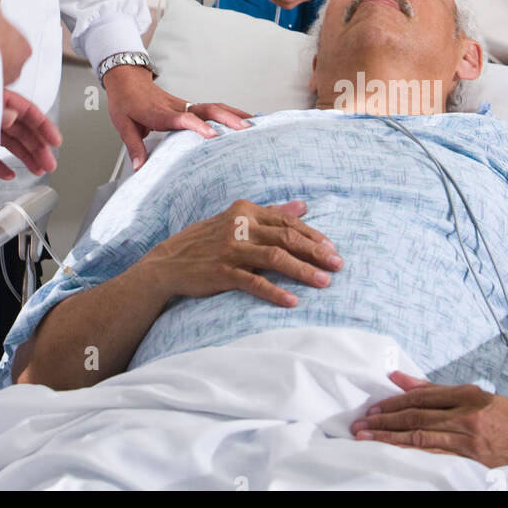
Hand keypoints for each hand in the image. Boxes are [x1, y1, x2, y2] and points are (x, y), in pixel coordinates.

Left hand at [0, 89, 61, 179]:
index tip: (56, 141)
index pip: (27, 111)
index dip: (44, 126)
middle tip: (50, 163)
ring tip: (38, 170)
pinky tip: (9, 174)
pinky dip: (0, 167)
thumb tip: (12, 116)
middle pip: (22, 130)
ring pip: (10, 144)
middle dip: (39, 148)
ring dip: (26, 157)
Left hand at [102, 65, 251, 170]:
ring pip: (213, 107)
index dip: (197, 126)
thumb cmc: (125, 102)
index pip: (182, 118)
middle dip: (227, 119)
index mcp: (160, 113)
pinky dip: (230, 113)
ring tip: (255, 124)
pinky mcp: (189, 107)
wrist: (127, 81)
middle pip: (206, 109)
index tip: (212, 135)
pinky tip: (245, 119)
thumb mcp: (122, 124)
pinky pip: (212, 109)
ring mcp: (185, 106)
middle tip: (246, 129)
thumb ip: (134, 146)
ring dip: (234, 114)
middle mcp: (177, 107)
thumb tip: (140, 168)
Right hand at [141, 199, 341, 303]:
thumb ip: (271, 214)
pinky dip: (274, 292)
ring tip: (324, 282)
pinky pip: (253, 282)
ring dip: (303, 271)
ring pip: (275, 258)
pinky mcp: (221, 272)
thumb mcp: (239, 220)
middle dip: (315, 252)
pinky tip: (292, 301)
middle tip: (338, 265)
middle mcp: (240, 226)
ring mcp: (230, 249)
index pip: (287, 222)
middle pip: (286, 238)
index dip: (313, 235)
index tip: (333, 248)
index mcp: (246, 211)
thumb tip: (303, 206)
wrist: (170, 261)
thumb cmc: (208, 240)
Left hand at [351, 371, 507, 467]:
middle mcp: (466, 413)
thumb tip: (397, 376)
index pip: (422, 396)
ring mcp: (469, 436)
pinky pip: (436, 451)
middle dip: (386, 420)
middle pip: (417, 415)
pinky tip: (395, 449)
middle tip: (362, 424)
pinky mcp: (471, 456)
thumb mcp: (472, 394)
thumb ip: (433, 388)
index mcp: (466, 393)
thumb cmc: (500, 416)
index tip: (373, 407)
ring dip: (392, 437)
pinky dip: (413, 450)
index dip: (394, 401)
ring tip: (369, 437)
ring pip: (422, 436)